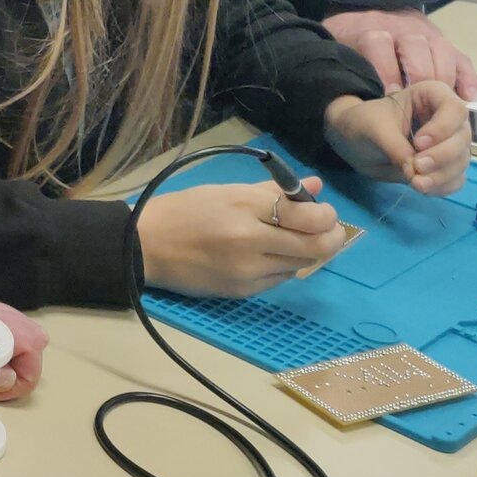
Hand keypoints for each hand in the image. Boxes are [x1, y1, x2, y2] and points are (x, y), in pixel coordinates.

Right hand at [136, 178, 343, 297]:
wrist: (145, 246)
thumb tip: (314, 185)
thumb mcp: (225, 192)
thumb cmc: (183, 210)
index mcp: (244, 208)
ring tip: (294, 239)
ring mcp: (249, 271)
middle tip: (327, 229)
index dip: (326, 215)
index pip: (307, 216)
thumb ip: (272, 191)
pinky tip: (270, 255)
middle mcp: (251, 241)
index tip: (323, 210)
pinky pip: (281, 279)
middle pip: (315, 246)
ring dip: (307, 252)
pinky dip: (285, 266)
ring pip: (302, 265)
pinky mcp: (245, 291)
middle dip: (331, 237)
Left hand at [322, 9, 476, 98]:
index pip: (378, 43)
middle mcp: (402, 28)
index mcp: (371, 28)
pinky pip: (461, 57)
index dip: (385, 69)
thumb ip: (339, 60)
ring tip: (445, 105)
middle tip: (421, 105)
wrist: (369, 6)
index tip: (390, 95)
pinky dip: (468, 77)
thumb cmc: (351, 36)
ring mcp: (427, 34)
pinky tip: (468, 97)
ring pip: (442, 50)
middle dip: (419, 76)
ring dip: (445, 78)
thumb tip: (337, 86)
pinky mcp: (444, 43)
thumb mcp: (337, 43)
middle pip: (416, 47)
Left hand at [325, 83, 471, 195]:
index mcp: (431, 96)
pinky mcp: (444, 166)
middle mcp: (447, 119)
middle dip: (442, 156)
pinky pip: (456, 179)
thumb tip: (416, 173)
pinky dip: (443, 186)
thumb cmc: (364, 122)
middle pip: (462, 138)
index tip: (419, 143)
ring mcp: (448, 144)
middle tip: (417, 167)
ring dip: (442, 176)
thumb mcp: (374, 128)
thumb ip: (395, 147)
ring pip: (462, 161)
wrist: (354, 141)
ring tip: (416, 184)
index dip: (443, 128)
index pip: (455, 109)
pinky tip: (423, 188)